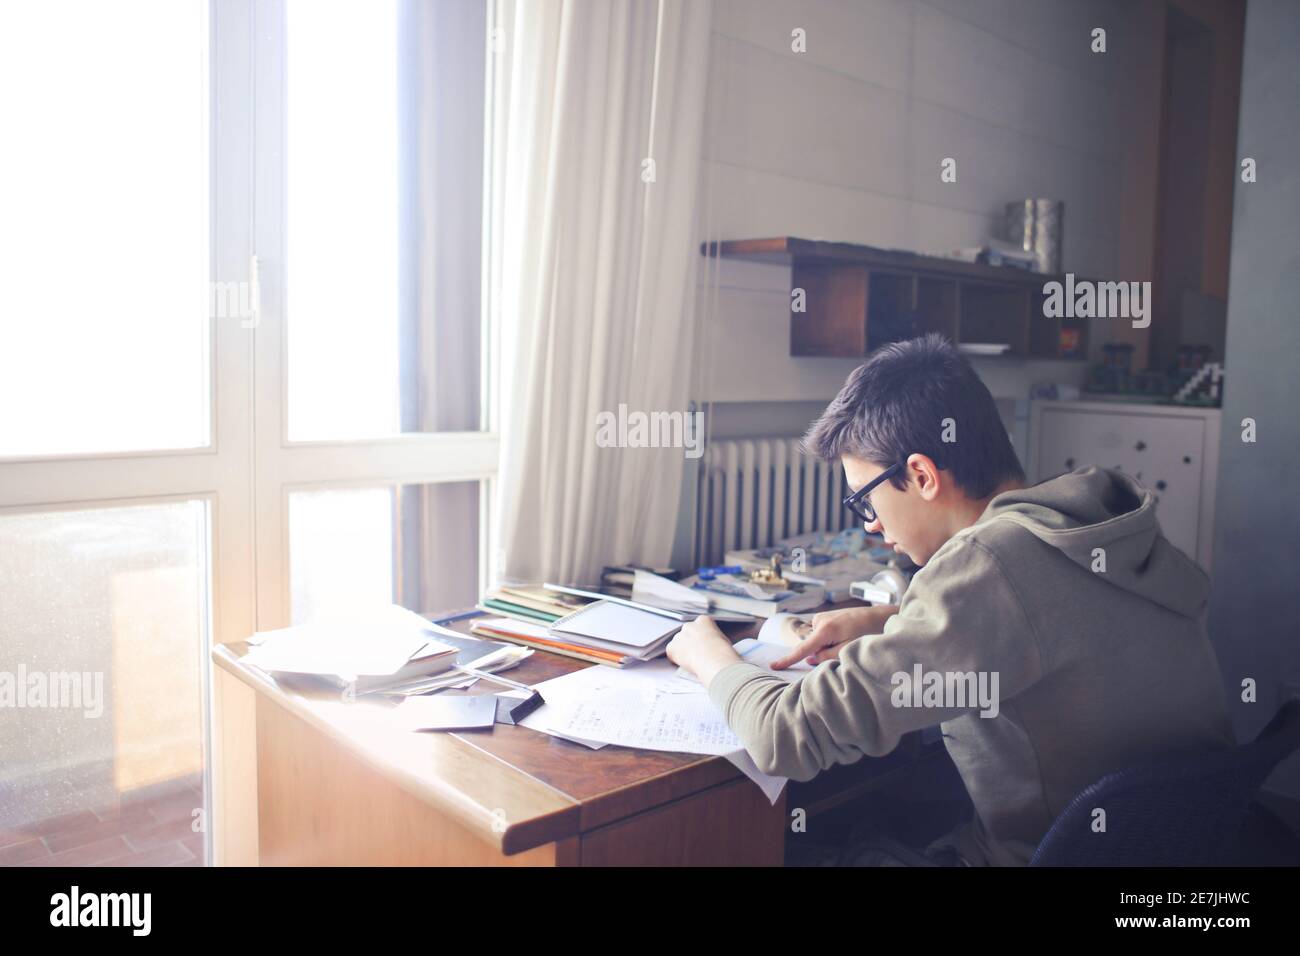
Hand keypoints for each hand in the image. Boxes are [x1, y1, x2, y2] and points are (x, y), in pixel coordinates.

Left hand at [666, 615, 741, 686]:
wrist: (714, 660)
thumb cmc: (722, 652)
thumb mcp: (723, 640)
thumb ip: (713, 639)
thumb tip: (713, 646)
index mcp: (703, 620)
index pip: (699, 626)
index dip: (702, 638)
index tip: (704, 645)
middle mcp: (689, 625)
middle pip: (687, 633)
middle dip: (690, 643)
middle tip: (697, 654)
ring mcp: (679, 636)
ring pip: (678, 643)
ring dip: (682, 651)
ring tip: (692, 662)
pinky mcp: (672, 648)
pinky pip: (671, 654)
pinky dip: (676, 660)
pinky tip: (685, 665)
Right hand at [769, 604, 899, 669]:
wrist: (881, 616)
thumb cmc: (868, 633)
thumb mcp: (848, 650)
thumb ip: (827, 656)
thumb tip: (811, 659)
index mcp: (825, 630)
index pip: (802, 649)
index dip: (787, 660)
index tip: (773, 665)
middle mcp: (820, 621)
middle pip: (811, 646)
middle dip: (822, 652)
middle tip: (845, 647)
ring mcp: (823, 617)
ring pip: (818, 641)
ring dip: (829, 646)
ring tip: (849, 640)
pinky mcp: (827, 617)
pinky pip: (823, 635)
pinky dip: (831, 639)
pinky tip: (847, 635)